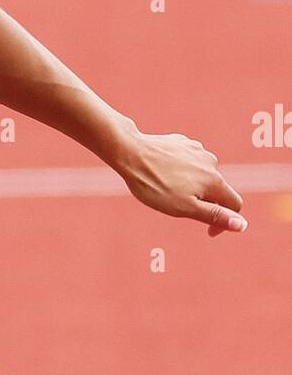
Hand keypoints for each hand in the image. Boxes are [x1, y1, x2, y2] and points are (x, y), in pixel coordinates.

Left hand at [119, 130, 246, 236]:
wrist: (132, 154)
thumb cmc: (156, 185)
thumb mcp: (185, 208)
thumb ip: (214, 215)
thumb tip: (241, 225)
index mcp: (214, 181)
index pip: (235, 204)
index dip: (226, 221)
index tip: (208, 231)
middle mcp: (211, 163)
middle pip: (217, 189)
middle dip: (204, 202)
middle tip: (176, 206)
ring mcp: (198, 150)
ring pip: (202, 174)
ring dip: (192, 185)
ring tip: (166, 188)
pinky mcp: (183, 143)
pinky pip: (190, 161)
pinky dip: (182, 171)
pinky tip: (164, 172)